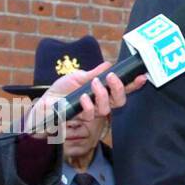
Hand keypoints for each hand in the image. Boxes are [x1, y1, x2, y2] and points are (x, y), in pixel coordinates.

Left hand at [24, 61, 146, 132]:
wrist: (43, 103)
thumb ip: (93, 73)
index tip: (142, 76)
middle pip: (119, 102)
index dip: (133, 85)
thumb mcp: (77, 77)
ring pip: (106, 109)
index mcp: (101, 93)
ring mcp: (90, 114)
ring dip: (102, 94)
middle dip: (118, 89)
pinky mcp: (80, 120)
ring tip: (94, 84)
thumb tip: (108, 64)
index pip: (121, 91)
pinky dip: (89, 104)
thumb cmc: (60, 91)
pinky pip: (91, 114)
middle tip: (111, 77)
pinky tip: (83, 97)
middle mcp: (99, 105)